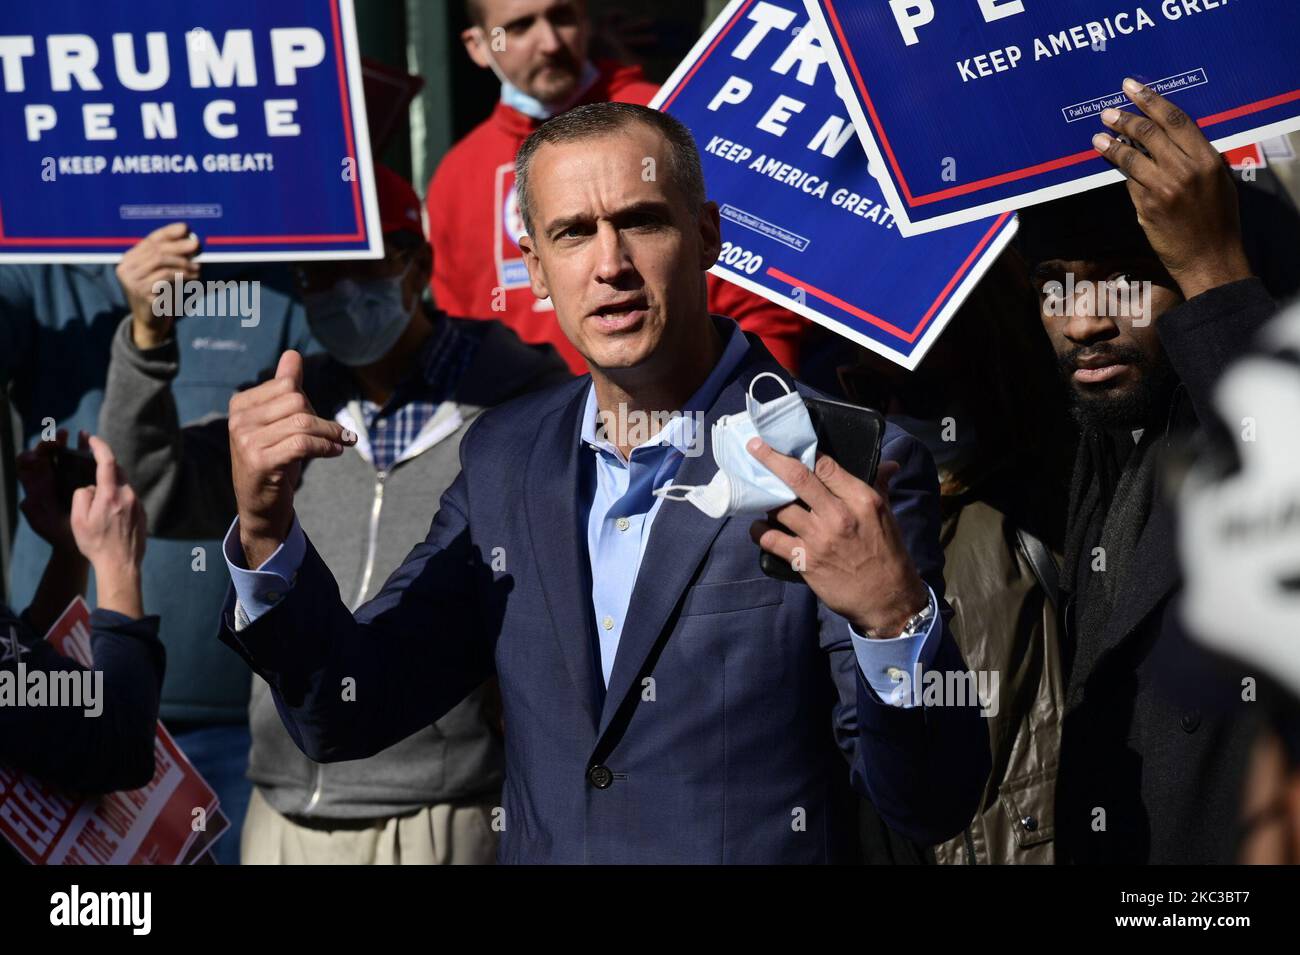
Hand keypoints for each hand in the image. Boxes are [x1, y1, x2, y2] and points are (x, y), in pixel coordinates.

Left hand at [16, 429, 83, 554]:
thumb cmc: (56, 532)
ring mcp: (65, 476)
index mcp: (35, 484)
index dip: (29, 455)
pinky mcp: (81, 478)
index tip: (36, 457)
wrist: (76, 542)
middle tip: (60, 437)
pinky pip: (80, 460)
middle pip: (45, 453)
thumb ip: (32, 505)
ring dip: (68, 441)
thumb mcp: (41, 520)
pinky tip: (88, 441)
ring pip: (63, 453)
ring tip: (78, 434)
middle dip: (51, 442)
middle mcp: (48, 477)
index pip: (26, 462)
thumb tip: (27, 493)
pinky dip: (83, 448)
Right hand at [70, 436, 147, 616]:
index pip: (107, 461)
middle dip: (103, 463)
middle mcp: (128, 496)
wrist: (121, 565)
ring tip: (96, 490)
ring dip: (110, 482)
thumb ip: (82, 496)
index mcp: (111, 495)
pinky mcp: (142, 513)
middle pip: (116, 471)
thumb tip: (90, 487)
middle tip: (90, 459)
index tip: (91, 438)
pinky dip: (117, 495)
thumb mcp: (78, 520)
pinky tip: (108, 508)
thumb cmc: (96, 544)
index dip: (99, 446)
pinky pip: (128, 498)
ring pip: (123, 485)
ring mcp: (137, 505)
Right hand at [115, 222, 199, 348]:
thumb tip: (190, 239)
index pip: (149, 240)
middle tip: (197, 246)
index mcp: (128, 259)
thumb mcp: (164, 272)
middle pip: (156, 250)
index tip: (185, 228)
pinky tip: (193, 278)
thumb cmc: (160, 293)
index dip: (168, 233)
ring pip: (160, 262)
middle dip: (179, 246)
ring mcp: (131, 281)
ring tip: (197, 267)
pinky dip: (182, 275)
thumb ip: (171, 256)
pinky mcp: (141, 293)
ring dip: (183, 263)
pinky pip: (165, 278)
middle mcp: (125, 268)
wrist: (151, 321)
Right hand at [229, 350, 355, 567]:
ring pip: (302, 422)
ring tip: (343, 441)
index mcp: (241, 405)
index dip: (309, 401)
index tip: (321, 420)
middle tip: (334, 434)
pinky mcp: (261, 461)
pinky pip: (303, 443)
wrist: (260, 507)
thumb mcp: (279, 422)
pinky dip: (326, 446)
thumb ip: (285, 388)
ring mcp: (247, 441)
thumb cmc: (274, 461)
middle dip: (321, 417)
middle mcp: (239, 420)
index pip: (287, 385)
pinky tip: (335, 451)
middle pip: (296, 401)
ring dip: (331, 432)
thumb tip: (293, 355)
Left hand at [747, 441, 927, 636]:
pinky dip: (759, 531)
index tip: (785, 442)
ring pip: (779, 508)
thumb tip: (887, 464)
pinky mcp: (805, 561)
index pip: (826, 466)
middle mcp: (838, 515)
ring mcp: (818, 539)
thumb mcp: (887, 516)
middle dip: (771, 458)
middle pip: (797, 478)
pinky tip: (758, 528)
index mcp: (861, 500)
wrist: (887, 599)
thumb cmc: (888, 554)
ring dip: (765, 499)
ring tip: (760, 495)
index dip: (803, 451)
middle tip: (754, 446)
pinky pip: (771, 540)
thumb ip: (880, 485)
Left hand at [1093, 78, 1251, 300]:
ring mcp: (1165, 188)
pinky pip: (1130, 181)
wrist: (1210, 258)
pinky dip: (1120, 169)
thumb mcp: (1217, 181)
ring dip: (1112, 143)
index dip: (1152, 100)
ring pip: (1132, 156)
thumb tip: (1170, 138)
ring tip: (1098, 135)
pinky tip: (1110, 160)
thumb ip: (1196, 158)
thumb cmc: (1217, 219)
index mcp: (1207, 159)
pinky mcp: (1148, 207)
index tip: (1133, 88)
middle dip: (1126, 118)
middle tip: (1107, 111)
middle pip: (1151, 133)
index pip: (1176, 120)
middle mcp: (1186, 170)